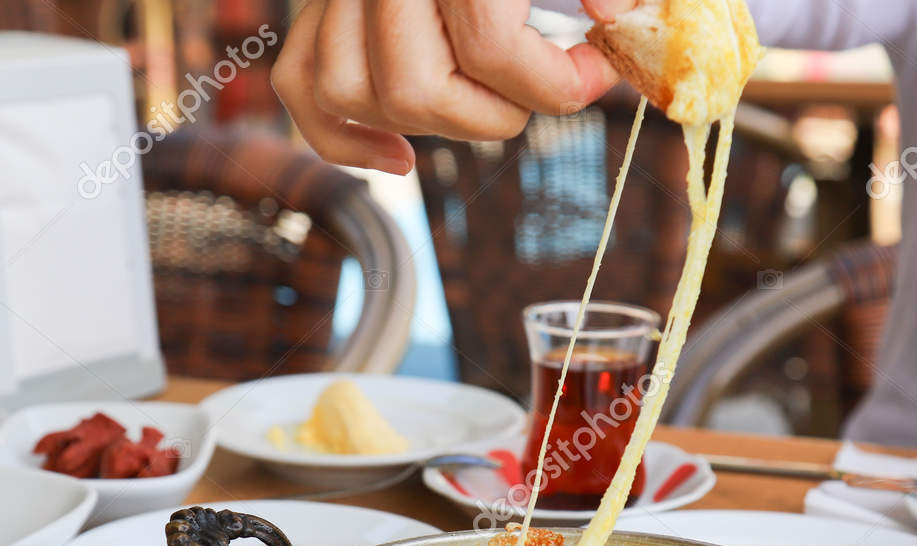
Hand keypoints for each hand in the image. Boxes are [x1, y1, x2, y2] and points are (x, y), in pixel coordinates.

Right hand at [271, 0, 616, 173]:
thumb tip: (614, 18)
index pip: (488, 46)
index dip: (552, 85)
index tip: (592, 74)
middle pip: (414, 89)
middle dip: (491, 115)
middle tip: (536, 90)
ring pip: (352, 93)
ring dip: (429, 123)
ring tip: (487, 104)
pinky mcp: (320, 2)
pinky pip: (302, 85)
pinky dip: (343, 138)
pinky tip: (403, 159)